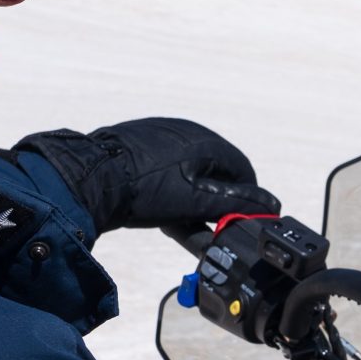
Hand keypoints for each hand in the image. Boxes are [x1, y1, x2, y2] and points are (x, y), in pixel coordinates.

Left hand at [15, 119, 278, 239]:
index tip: (234, 222)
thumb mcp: (196, 201)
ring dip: (191, 198)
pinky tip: (156, 206)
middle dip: (214, 201)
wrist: (89, 177)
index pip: (243, 172)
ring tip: (178, 222)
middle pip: (215, 171)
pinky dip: (169, 188)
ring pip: (189, 171)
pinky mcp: (140, 141)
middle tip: (203, 227)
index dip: (244, 200)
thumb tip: (271, 205)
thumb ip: (236, 203)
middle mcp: (188, 132)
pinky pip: (166, 167)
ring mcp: (162, 134)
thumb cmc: (146, 189)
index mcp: (207, 142)